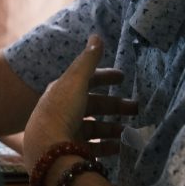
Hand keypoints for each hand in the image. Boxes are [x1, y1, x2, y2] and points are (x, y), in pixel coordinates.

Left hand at [23, 35, 134, 172]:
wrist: (47, 149)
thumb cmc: (61, 111)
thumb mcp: (76, 82)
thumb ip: (88, 60)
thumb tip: (96, 35)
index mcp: (61, 92)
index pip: (85, 80)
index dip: (104, 77)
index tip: (123, 78)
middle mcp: (63, 111)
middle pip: (93, 105)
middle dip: (115, 105)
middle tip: (137, 108)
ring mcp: (67, 132)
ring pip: (95, 127)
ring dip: (114, 127)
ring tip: (131, 130)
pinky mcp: (72, 150)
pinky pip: (95, 147)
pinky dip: (109, 145)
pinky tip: (122, 146)